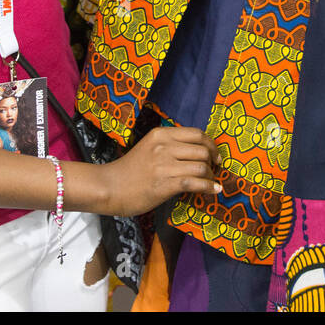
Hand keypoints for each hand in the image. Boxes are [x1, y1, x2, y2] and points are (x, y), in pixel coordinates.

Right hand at [103, 125, 221, 215]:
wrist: (109, 187)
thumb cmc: (130, 171)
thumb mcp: (149, 148)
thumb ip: (171, 146)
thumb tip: (199, 153)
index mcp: (161, 134)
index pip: (197, 133)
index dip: (211, 145)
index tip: (215, 156)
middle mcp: (163, 146)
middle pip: (202, 150)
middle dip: (213, 163)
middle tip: (213, 172)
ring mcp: (163, 165)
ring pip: (202, 167)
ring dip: (211, 177)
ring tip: (210, 183)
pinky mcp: (164, 184)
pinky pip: (194, 183)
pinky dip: (208, 187)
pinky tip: (212, 191)